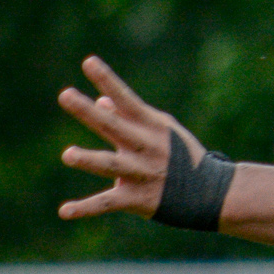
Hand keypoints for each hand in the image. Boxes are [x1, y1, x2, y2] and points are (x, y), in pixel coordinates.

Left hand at [57, 56, 205, 220]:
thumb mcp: (161, 129)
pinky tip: (64, 211)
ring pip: (111, 165)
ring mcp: (140, 173)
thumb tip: (100, 101)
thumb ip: (129, 116)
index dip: (107, 80)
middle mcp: (144, 146)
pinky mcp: (136, 199)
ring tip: (67, 154)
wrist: (210, 192)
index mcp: (150, 125)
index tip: (88, 62)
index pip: (126, 98)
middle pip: (112, 126)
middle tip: (65, 95)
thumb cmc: (180, 154)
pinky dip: (85, 208)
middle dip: (89, 112)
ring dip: (90, 160)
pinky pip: (107, 203)